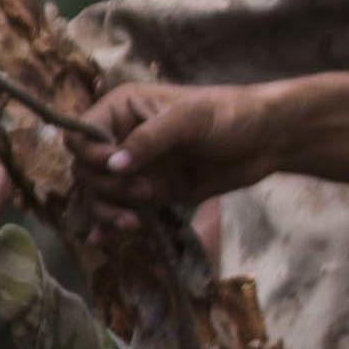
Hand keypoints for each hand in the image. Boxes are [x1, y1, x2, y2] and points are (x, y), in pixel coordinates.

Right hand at [90, 79, 290, 205]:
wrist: (267, 141)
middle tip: (141, 193)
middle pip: (84, 169)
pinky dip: (109, 225)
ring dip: (107, 211)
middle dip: (105, 187)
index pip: (81, 134)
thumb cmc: (230, 116)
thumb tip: (113, 166)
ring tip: (134, 222)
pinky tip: (104, 239)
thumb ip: (149, 140)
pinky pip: (120, 210)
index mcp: (122, 109)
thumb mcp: (189, 119)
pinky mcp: (151, 193)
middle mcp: (122, 138)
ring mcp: (136, 168)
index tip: (115, 168)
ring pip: (98, 194)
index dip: (90, 155)